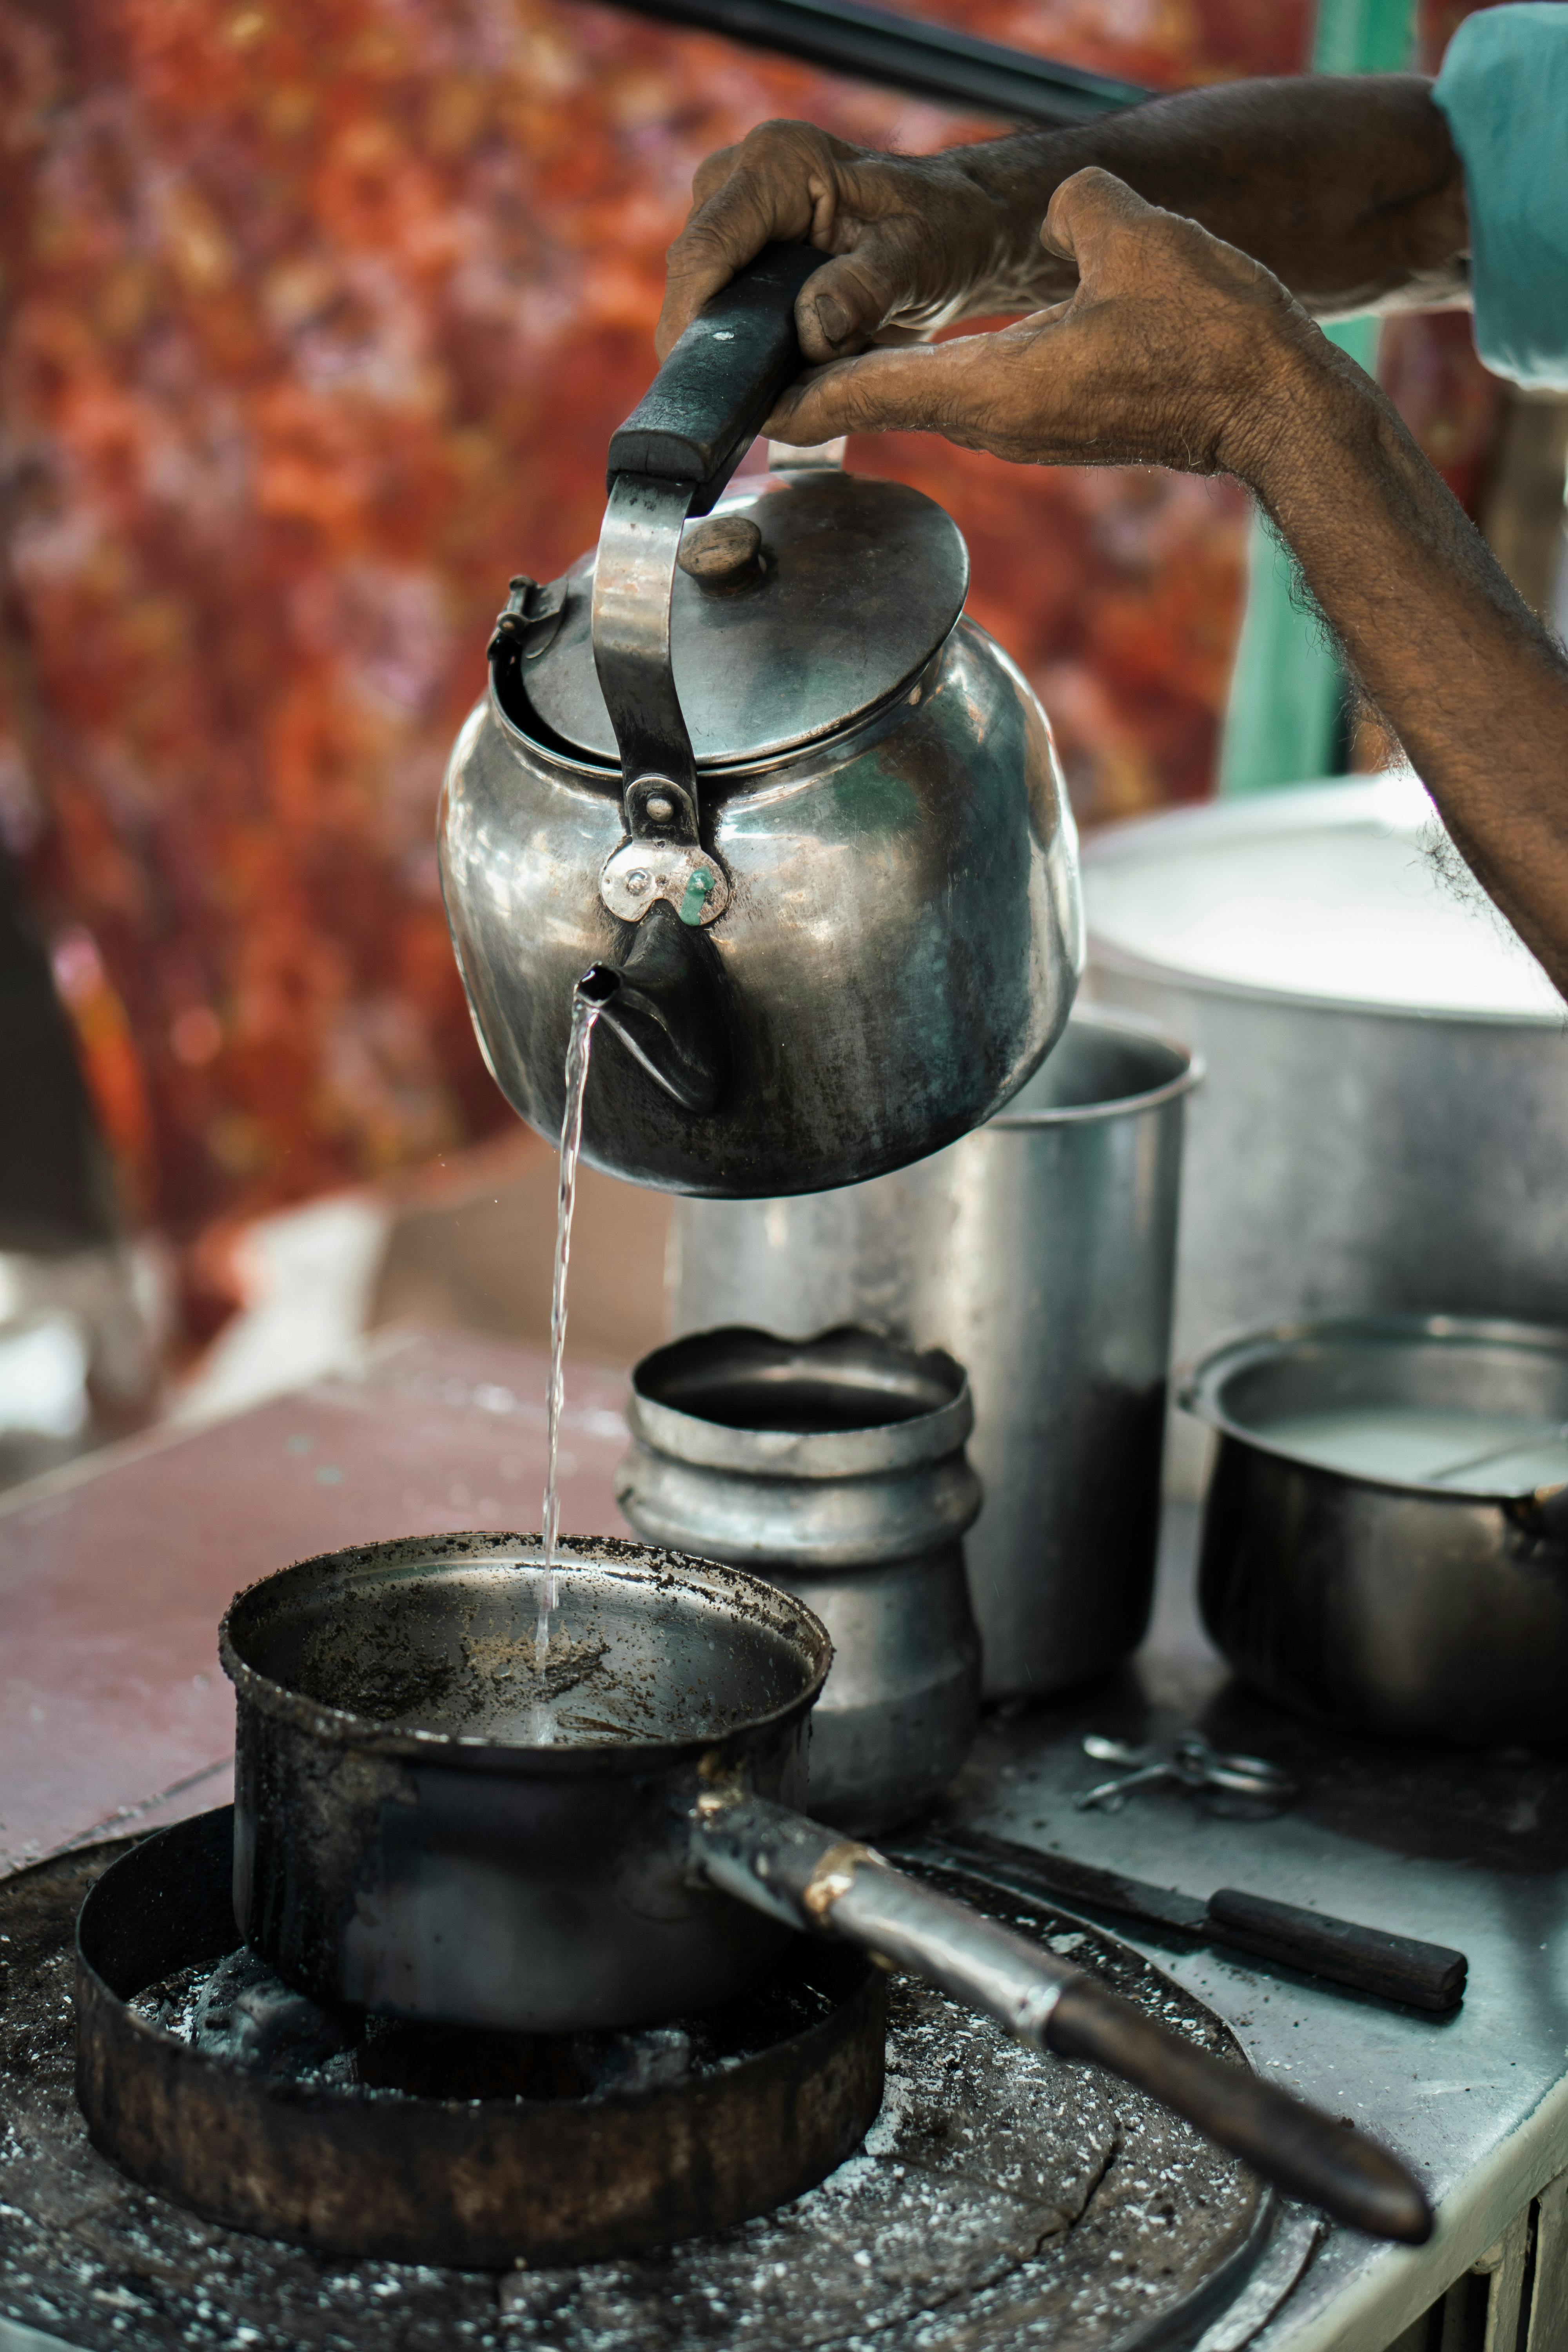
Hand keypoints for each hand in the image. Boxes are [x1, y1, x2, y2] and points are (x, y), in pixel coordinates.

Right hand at [656, 120, 1063, 363]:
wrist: (956, 227)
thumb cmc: (944, 231)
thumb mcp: (918, 259)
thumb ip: (867, 289)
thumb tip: (814, 329)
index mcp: (780, 163)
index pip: (706, 248)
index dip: (693, 322)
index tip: (703, 385)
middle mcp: (742, 176)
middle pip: (692, 272)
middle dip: (707, 339)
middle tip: (740, 402)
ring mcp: (731, 208)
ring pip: (699, 291)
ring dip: (723, 341)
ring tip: (761, 386)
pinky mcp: (736, 242)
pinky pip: (716, 299)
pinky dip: (736, 338)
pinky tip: (765, 367)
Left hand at [764, 168, 1324, 483]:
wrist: (1271, 404)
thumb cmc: (1212, 334)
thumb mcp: (1137, 243)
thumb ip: (1080, 212)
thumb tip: (1064, 204)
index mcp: (997, 388)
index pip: (873, 392)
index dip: (805, 395)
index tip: (751, 402)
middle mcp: (998, 422)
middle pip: (887, 401)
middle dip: (823, 389)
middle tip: (761, 375)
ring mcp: (1027, 431)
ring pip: (929, 401)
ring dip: (873, 386)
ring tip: (817, 364)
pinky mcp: (1054, 427)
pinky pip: (971, 402)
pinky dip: (927, 385)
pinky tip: (908, 367)